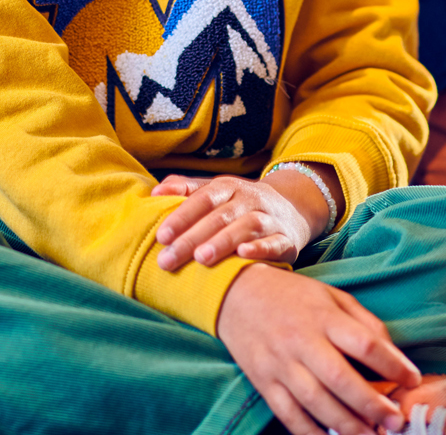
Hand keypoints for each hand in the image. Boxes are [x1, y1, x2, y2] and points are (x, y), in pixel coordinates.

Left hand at [152, 172, 326, 269]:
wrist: (291, 209)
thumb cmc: (239, 204)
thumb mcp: (215, 191)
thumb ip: (185, 189)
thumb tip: (154, 193)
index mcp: (228, 187)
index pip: (202, 199)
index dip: (181, 216)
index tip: (161, 236)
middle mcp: (249, 200)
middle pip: (219, 217)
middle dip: (192, 238)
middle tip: (169, 258)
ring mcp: (269, 219)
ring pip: (247, 227)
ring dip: (224, 241)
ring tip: (202, 258)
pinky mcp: (287, 240)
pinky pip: (276, 243)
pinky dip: (261, 248)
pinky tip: (244, 255)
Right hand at [217, 265, 419, 434]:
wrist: (236, 294)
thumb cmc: (293, 296)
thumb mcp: (332, 296)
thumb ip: (365, 323)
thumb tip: (394, 355)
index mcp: (323, 316)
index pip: (364, 343)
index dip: (393, 364)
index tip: (413, 379)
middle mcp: (301, 341)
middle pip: (340, 379)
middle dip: (371, 404)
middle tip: (397, 421)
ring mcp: (280, 364)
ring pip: (316, 402)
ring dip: (346, 425)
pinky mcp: (263, 382)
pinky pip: (289, 414)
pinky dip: (310, 433)